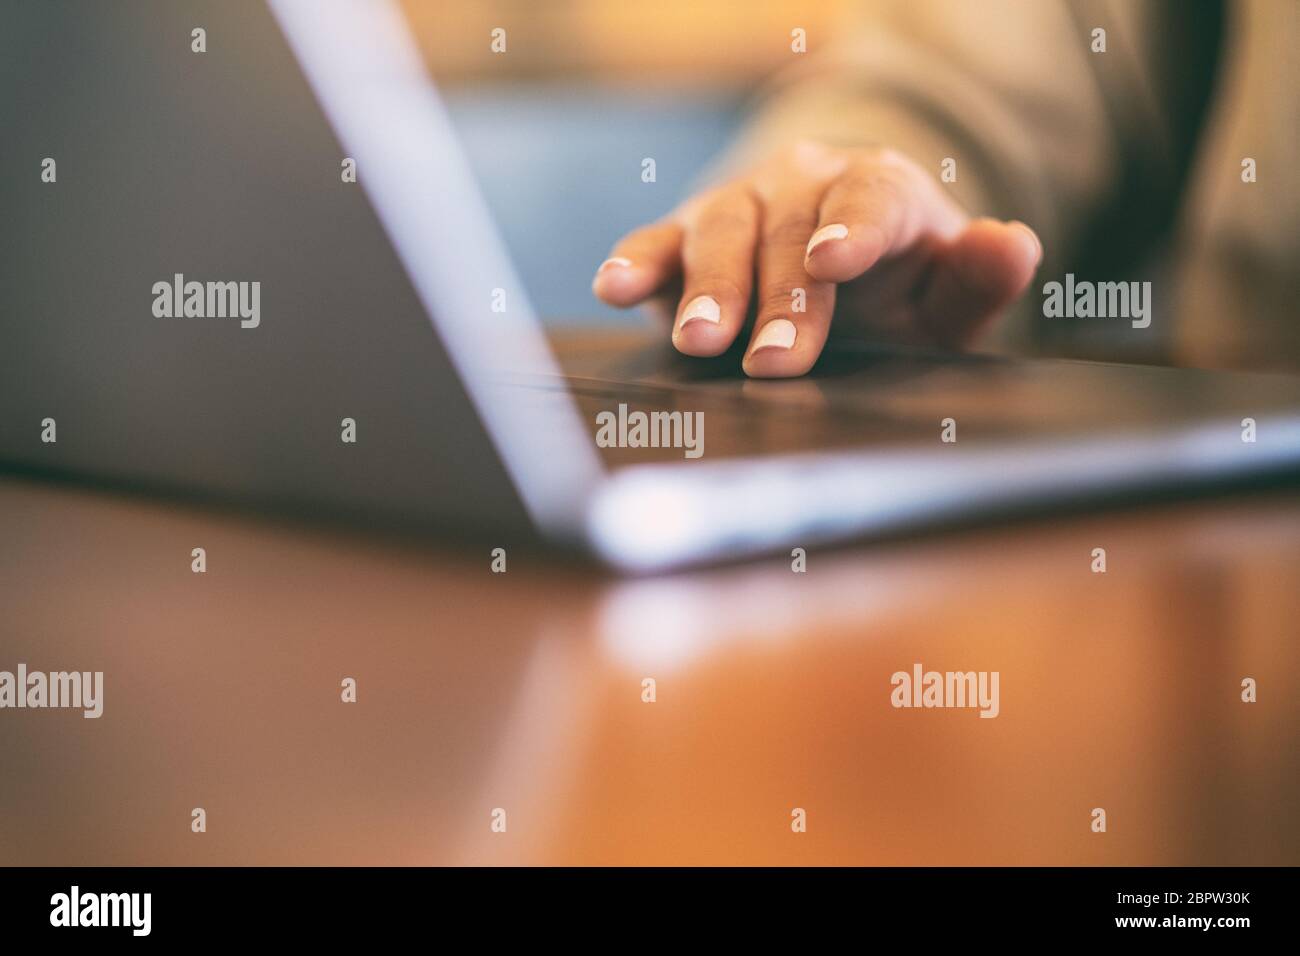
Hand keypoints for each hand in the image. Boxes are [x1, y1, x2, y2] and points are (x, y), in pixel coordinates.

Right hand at [591, 141, 1041, 377]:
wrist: (829, 262)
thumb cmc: (893, 292)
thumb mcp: (945, 298)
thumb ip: (978, 279)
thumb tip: (1014, 244)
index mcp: (878, 192)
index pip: (871, 198)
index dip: (853, 228)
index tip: (834, 262)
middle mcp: (804, 185)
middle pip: (789, 227)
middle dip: (779, 295)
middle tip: (774, 360)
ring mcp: (741, 206)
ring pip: (721, 230)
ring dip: (709, 285)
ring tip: (699, 339)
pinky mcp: (684, 236)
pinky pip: (656, 243)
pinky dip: (635, 263)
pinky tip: (614, 288)